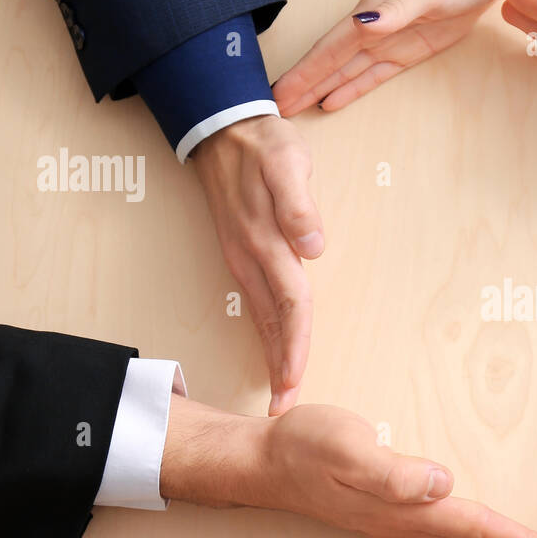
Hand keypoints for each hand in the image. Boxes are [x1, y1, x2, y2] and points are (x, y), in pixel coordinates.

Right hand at [162, 396, 536, 537]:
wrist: (261, 462)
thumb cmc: (302, 447)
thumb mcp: (342, 446)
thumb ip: (390, 471)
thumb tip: (441, 481)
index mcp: (403, 509)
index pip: (476, 528)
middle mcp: (404, 522)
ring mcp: (396, 521)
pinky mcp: (389, 511)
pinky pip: (447, 533)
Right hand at [192, 115, 321, 414]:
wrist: (224, 128)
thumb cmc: (263, 143)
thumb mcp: (286, 161)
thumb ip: (298, 204)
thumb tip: (312, 245)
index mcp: (268, 244)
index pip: (289, 304)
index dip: (294, 344)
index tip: (294, 380)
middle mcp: (252, 259)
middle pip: (273, 323)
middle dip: (281, 367)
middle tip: (286, 409)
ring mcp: (244, 259)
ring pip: (262, 318)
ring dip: (272, 355)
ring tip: (280, 393)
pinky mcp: (243, 255)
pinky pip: (257, 303)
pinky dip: (265, 332)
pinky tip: (271, 348)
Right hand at [273, 0, 496, 114]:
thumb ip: (395, 10)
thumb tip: (362, 23)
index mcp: (369, 14)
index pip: (327, 48)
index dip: (304, 72)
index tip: (279, 91)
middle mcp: (370, 30)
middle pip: (328, 63)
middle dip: (302, 85)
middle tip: (274, 109)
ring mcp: (386, 43)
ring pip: (344, 73)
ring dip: (319, 90)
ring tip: (293, 110)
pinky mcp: (404, 55)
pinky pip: (370, 77)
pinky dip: (350, 91)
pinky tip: (331, 103)